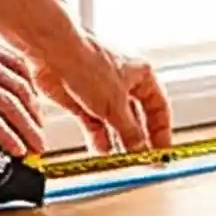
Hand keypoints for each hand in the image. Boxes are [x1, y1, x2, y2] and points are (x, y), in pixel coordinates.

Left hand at [32, 31, 172, 153]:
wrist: (53, 53)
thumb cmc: (89, 63)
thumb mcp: (116, 104)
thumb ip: (130, 131)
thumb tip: (141, 150)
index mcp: (142, 76)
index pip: (159, 108)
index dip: (162, 131)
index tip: (161, 152)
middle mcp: (125, 84)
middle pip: (137, 118)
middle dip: (139, 140)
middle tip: (143, 161)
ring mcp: (102, 93)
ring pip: (115, 124)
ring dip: (118, 142)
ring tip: (121, 162)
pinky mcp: (82, 101)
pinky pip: (95, 125)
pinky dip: (98, 138)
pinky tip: (101, 152)